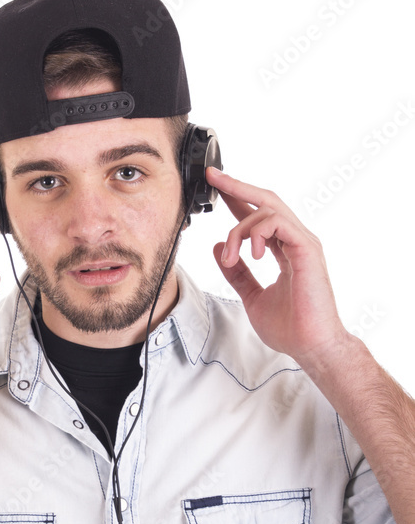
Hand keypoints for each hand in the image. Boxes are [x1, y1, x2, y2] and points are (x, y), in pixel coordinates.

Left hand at [206, 167, 348, 366]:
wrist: (311, 346)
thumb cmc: (291, 327)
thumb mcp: (251, 296)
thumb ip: (236, 273)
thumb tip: (220, 250)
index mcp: (285, 250)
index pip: (260, 215)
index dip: (237, 198)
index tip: (216, 186)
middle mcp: (295, 241)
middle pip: (266, 200)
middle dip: (237, 186)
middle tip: (214, 177)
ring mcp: (303, 243)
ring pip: (267, 210)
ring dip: (240, 228)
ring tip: (232, 255)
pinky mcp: (307, 249)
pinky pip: (279, 223)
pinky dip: (258, 232)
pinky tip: (250, 252)